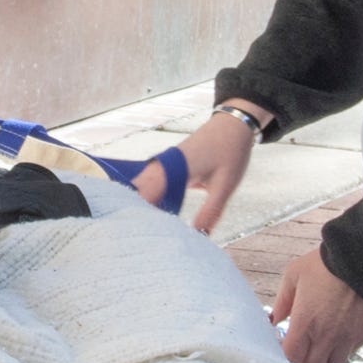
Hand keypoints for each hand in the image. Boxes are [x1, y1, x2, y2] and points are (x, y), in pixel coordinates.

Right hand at [133, 104, 269, 233]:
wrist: (233, 125)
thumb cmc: (230, 152)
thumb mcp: (225, 185)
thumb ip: (210, 212)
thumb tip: (198, 237)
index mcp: (173, 169)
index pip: (144, 195)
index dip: (137, 215)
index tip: (136, 235)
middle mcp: (161, 165)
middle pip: (134, 192)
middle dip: (132, 214)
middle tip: (130, 238)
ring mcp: (161, 165)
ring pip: (138, 188)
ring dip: (137, 206)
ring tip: (135, 231)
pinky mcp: (165, 167)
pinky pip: (147, 185)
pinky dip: (146, 199)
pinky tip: (149, 216)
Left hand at [272, 248, 362, 362]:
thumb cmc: (325, 265)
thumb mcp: (294, 275)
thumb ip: (283, 301)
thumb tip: (273, 320)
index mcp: (305, 323)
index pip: (290, 358)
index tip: (280, 361)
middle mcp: (325, 337)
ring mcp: (345, 339)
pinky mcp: (362, 335)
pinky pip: (348, 357)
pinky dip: (338, 360)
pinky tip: (333, 355)